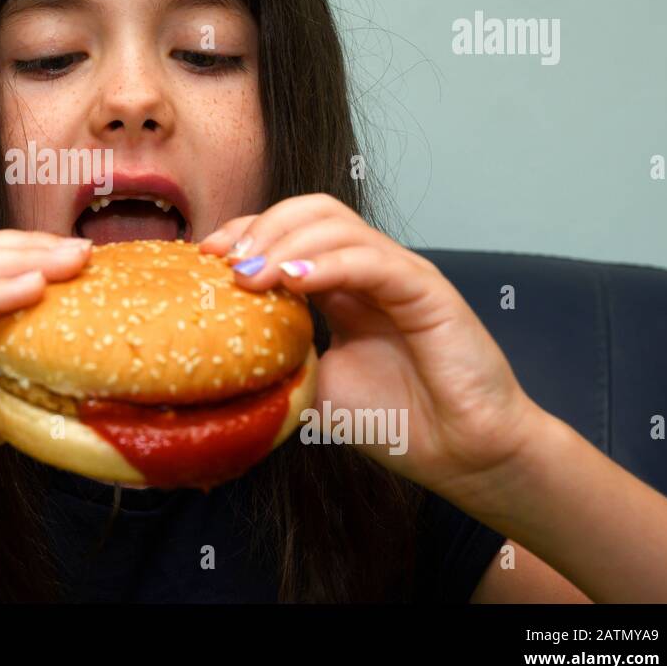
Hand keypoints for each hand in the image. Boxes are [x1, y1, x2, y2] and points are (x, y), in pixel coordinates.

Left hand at [199, 194, 546, 504]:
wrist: (463, 454)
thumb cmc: (398, 421)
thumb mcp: (314, 386)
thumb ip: (278, 356)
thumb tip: (220, 344)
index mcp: (341, 286)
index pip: (288, 230)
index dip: (245, 233)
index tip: (203, 257)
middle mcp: (368, 269)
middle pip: (310, 211)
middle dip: (259, 227)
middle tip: (223, 262)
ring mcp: (398, 273)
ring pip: (337, 224)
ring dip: (284, 242)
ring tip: (251, 275)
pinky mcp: (426, 289)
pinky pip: (371, 260)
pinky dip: (327, 262)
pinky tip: (294, 280)